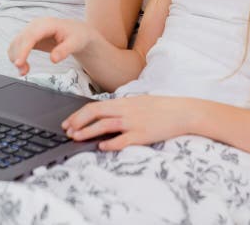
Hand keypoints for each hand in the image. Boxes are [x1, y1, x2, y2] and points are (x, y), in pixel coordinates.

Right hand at [8, 17, 97, 75]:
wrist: (77, 32)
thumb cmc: (77, 35)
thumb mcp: (75, 43)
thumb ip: (64, 50)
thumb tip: (54, 59)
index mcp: (47, 24)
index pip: (30, 36)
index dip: (23, 49)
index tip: (19, 63)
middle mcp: (35, 25)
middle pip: (20, 40)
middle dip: (18, 56)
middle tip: (23, 72)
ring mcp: (31, 30)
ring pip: (16, 43)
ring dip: (16, 57)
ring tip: (24, 71)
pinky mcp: (29, 38)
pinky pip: (17, 46)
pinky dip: (17, 56)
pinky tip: (24, 66)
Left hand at [61, 95, 192, 150]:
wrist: (182, 112)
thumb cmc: (161, 108)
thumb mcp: (138, 103)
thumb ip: (122, 108)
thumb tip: (106, 115)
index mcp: (123, 102)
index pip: (95, 106)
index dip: (79, 114)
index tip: (69, 122)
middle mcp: (126, 110)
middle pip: (95, 113)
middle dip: (78, 122)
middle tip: (67, 131)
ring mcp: (133, 122)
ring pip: (105, 125)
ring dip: (88, 132)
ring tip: (76, 138)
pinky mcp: (142, 135)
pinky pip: (122, 140)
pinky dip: (110, 143)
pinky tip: (101, 147)